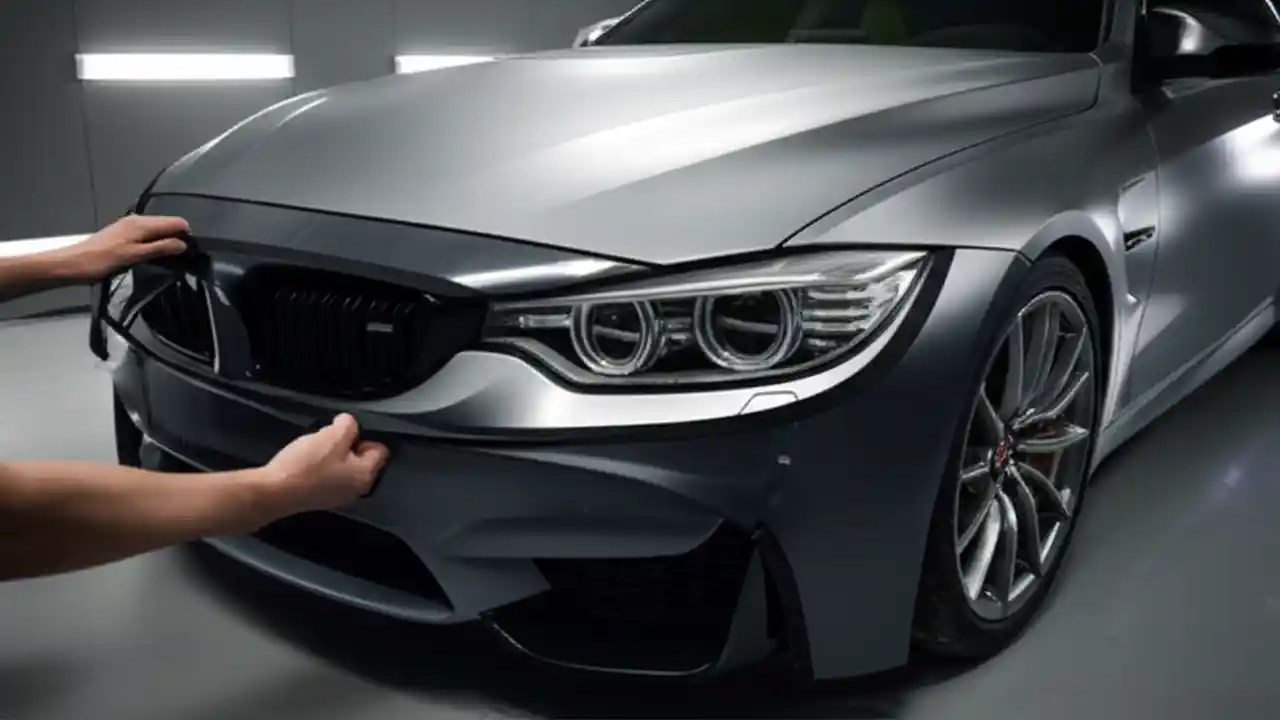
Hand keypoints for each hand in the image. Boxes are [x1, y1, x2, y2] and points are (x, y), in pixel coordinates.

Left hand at [57, 215, 189, 282]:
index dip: (186, 235)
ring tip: (167, 260)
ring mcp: (129, 226)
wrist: (71, 265)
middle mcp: (137, 220)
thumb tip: (183, 244)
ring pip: (157, 231)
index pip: (176, 222)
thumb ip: (160, 248)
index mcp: (141, 223)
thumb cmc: (101, 262)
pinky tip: (151, 257)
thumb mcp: (134, 256)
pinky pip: (148, 235)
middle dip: (177, 238)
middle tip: (179, 259)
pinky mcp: (123, 234)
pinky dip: (154, 244)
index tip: (189, 253)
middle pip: (167, 224)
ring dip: (166, 242)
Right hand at [259, 414, 389, 518]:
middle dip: (346, 445)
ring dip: (331, 455)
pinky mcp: (320, 499)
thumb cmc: (307, 465)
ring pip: (343, 466)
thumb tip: (348, 423)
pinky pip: (328, 476)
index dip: (364, 435)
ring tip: (314, 451)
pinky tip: (305, 463)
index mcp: (365, 476)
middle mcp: (357, 490)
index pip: (380, 450)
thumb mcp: (332, 436)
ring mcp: (338, 497)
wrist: (274, 492)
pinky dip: (320, 467)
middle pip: (361, 458)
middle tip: (327, 440)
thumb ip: (348, 426)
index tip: (344, 433)